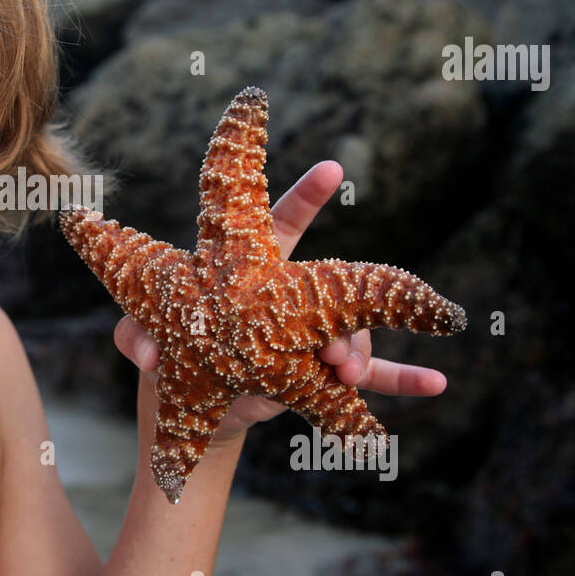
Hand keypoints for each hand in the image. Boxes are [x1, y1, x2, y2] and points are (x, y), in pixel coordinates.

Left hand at [112, 160, 449, 444]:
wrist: (197, 407)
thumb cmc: (176, 355)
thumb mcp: (149, 341)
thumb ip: (137, 338)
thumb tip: (143, 351)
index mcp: (254, 272)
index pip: (281, 223)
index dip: (306, 194)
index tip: (331, 168)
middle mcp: (291, 300)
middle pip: (332, 283)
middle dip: (353, 290)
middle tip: (342, 310)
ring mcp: (312, 338)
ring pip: (352, 334)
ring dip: (357, 350)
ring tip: (344, 372)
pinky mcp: (324, 380)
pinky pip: (374, 379)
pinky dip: (404, 380)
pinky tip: (437, 383)